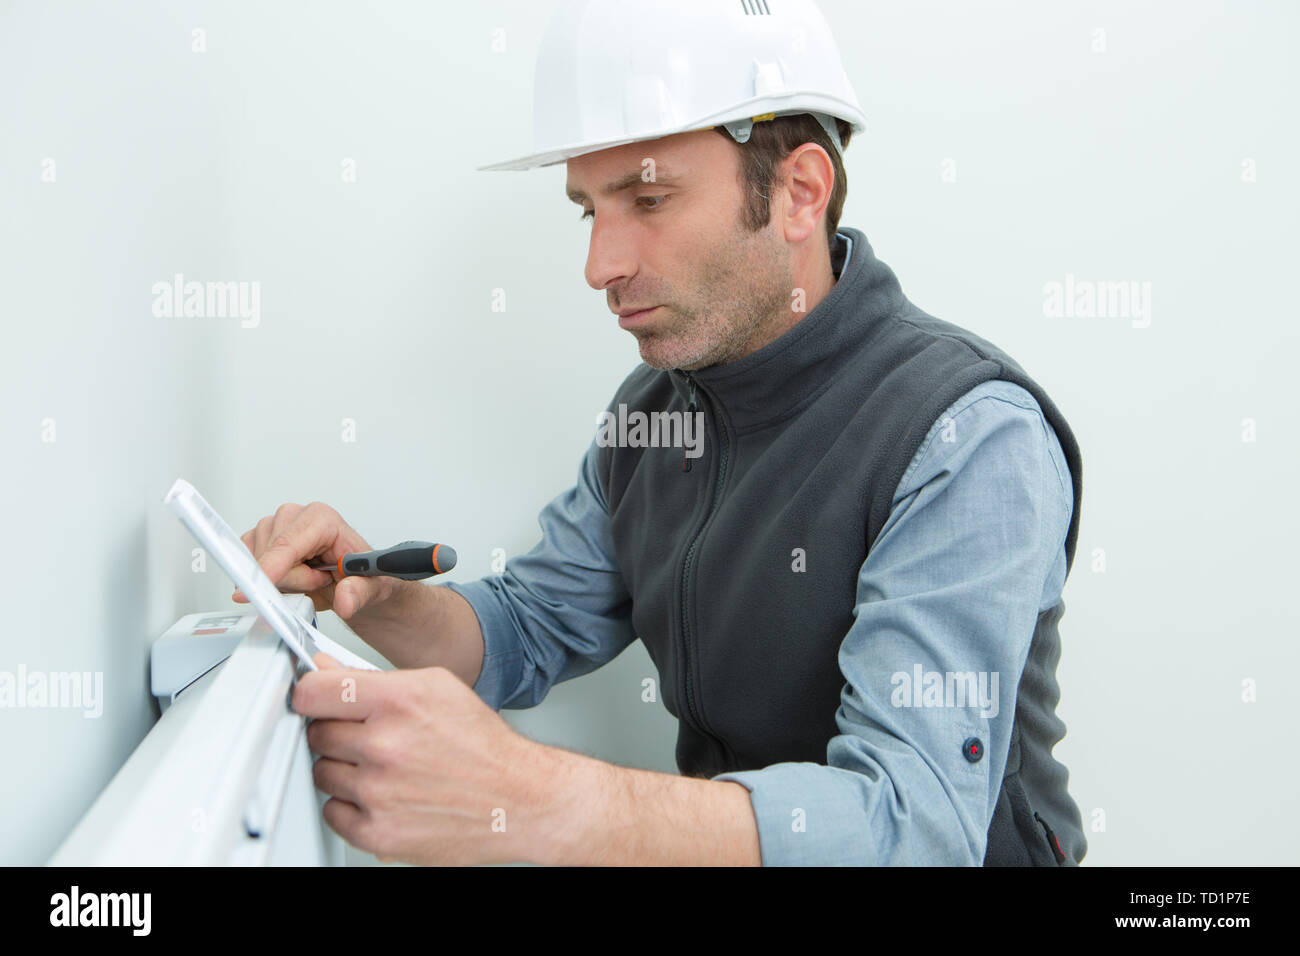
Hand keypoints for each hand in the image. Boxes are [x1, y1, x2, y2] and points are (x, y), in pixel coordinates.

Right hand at [233, 501, 397, 618]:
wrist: (355, 583)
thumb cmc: (362, 577)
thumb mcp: (373, 588)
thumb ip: (360, 592)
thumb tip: (346, 599)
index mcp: (322, 518)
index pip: (287, 544)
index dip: (271, 568)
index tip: (256, 588)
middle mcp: (294, 516)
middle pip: (271, 560)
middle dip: (294, 582)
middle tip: (321, 581)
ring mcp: (273, 527)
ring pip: (258, 566)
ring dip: (283, 583)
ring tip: (309, 578)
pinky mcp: (257, 541)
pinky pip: (246, 568)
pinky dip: (267, 581)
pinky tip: (291, 578)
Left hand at [296, 653, 550, 864]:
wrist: (519, 799)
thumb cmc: (483, 746)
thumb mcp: (437, 688)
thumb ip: (374, 676)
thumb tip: (325, 668)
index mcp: (400, 701)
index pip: (313, 690)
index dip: (311, 691)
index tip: (315, 697)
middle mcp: (386, 745)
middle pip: (316, 732)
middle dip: (338, 730)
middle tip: (370, 735)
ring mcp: (379, 793)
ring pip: (323, 772)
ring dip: (345, 768)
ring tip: (385, 766)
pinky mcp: (378, 834)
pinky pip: (332, 812)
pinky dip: (352, 805)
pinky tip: (384, 794)